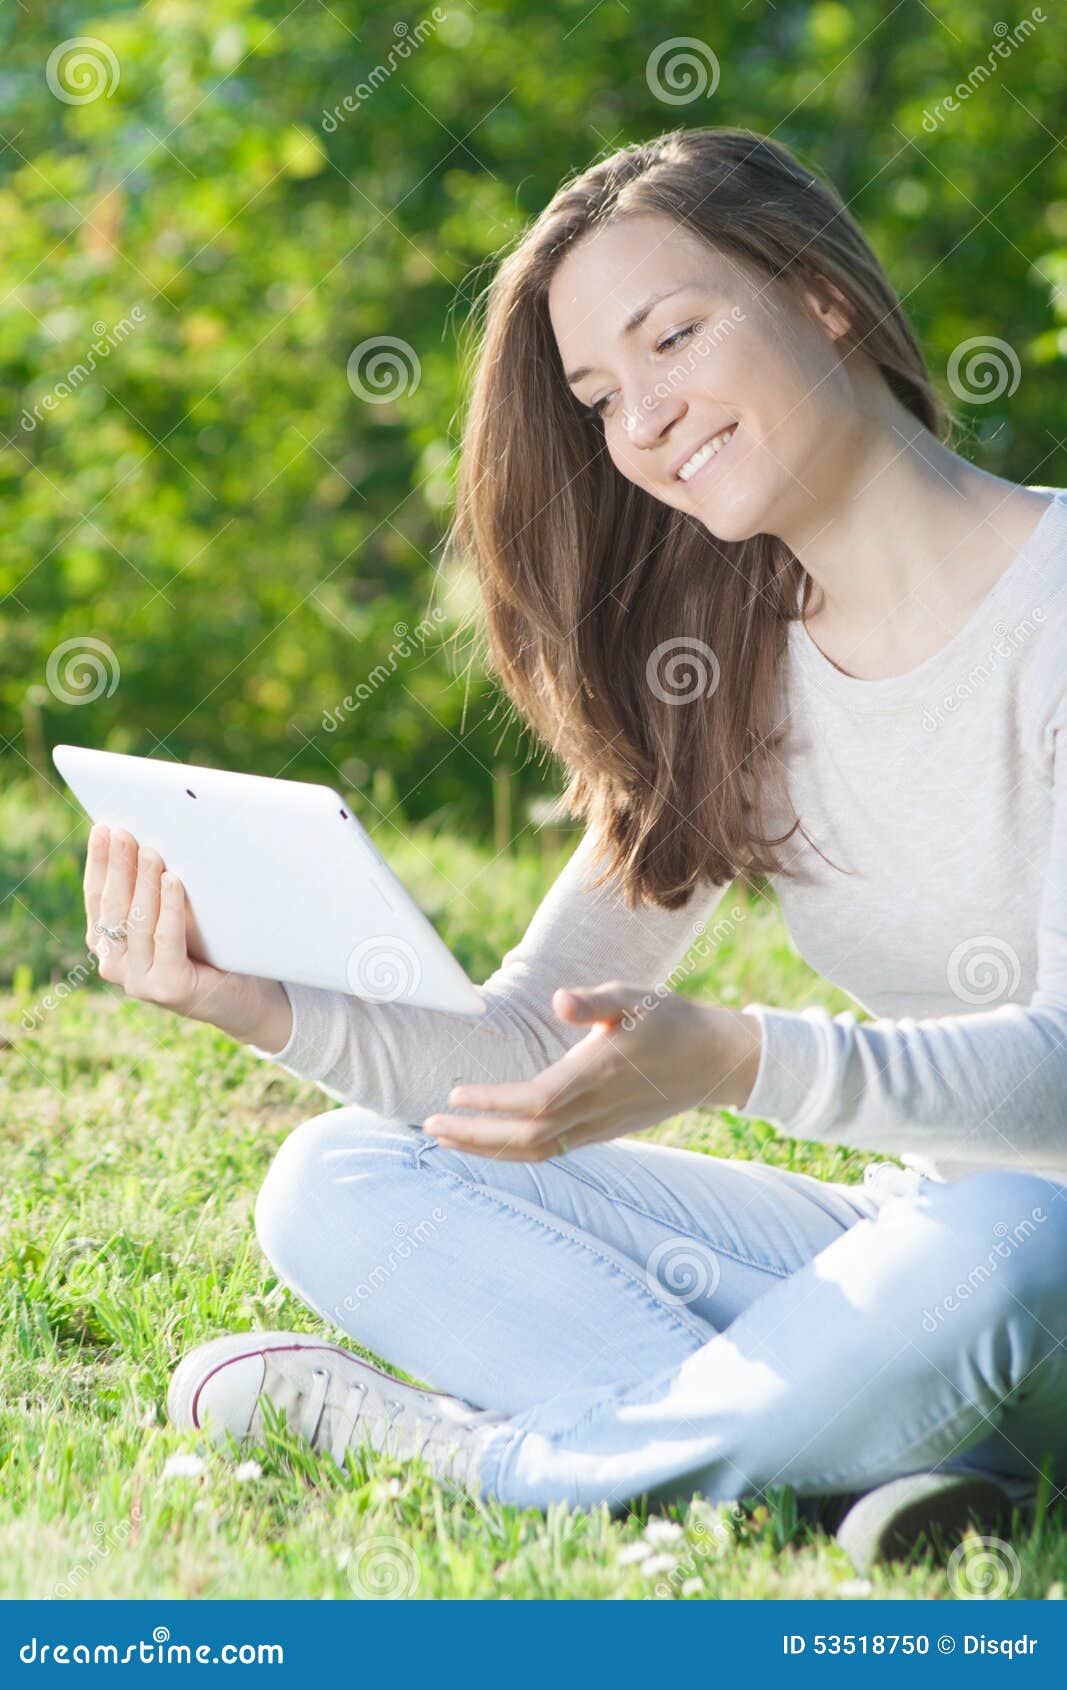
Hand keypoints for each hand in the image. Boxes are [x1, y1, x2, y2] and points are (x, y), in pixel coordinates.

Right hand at [83, 822, 246, 1024]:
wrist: (243, 995)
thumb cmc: (206, 947)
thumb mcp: (173, 915)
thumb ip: (153, 890)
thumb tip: (145, 838)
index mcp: (108, 945)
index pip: (97, 898)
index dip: (98, 863)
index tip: (103, 829)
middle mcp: (115, 966)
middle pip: (114, 907)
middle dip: (118, 866)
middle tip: (124, 832)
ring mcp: (138, 981)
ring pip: (137, 921)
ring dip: (144, 882)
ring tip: (151, 851)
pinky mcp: (167, 988)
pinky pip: (166, 938)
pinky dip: (169, 906)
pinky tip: (173, 879)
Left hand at [423, 980, 762, 1161]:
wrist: (716, 1061)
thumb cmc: (672, 1020)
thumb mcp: (635, 997)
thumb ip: (595, 1002)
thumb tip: (558, 1001)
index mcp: (598, 1075)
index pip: (534, 1100)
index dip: (492, 1103)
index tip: (455, 1093)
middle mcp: (597, 1110)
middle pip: (526, 1137)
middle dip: (476, 1135)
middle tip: (430, 1125)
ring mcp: (600, 1127)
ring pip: (536, 1151)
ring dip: (488, 1149)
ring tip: (447, 1138)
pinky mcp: (603, 1132)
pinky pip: (550, 1150)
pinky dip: (513, 1151)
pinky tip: (490, 1140)